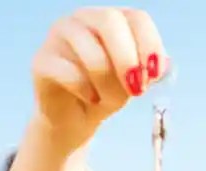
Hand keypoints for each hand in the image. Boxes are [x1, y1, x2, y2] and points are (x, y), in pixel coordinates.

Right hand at [2, 7, 167, 170]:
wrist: (75, 117)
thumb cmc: (108, 91)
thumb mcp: (135, 80)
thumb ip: (148, 69)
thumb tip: (163, 64)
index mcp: (113, 19)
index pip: (137, 18)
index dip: (150, 45)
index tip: (155, 74)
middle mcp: (85, 19)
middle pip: (110, 22)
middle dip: (127, 59)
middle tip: (136, 89)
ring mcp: (59, 35)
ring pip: (90, 51)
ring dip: (108, 84)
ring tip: (110, 101)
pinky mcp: (42, 59)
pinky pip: (69, 72)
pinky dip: (86, 91)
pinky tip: (91, 99)